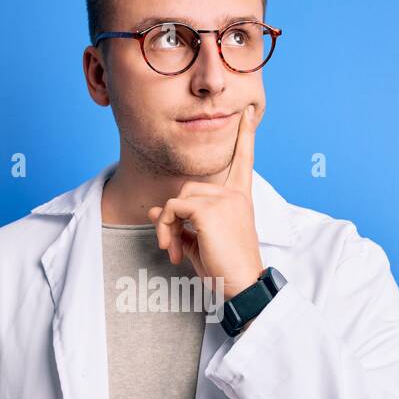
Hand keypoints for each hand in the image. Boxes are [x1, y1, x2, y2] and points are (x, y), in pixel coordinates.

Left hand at [148, 103, 265, 301]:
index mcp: (240, 198)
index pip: (244, 160)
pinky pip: (172, 209)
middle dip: (172, 217)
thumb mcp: (200, 242)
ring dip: (166, 225)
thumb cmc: (226, 268)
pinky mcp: (208, 210)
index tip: (246, 111)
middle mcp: (234, 194)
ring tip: (173, 251)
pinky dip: (164, 228)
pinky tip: (173, 250)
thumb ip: (180, 223)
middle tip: (172, 246)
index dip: (245, 136)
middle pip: (188, 188)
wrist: (241, 286)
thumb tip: (153, 209)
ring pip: (177, 199)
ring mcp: (223, 199)